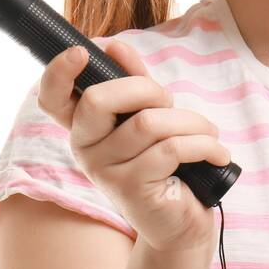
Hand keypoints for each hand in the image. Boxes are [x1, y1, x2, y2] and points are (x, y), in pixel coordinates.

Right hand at [36, 35, 228, 253]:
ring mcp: (104, 171)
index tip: (81, 52)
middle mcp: (84, 149)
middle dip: (147, 89)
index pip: (52, 99)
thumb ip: (133, 81)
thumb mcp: (150, 116)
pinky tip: (217, 154)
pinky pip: (170, 149)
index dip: (58, 73)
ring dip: (189, 122)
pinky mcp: (131, 189)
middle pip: (99, 99)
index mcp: (84, 128)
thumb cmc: (166, 164)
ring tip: (208, 133)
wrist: (181, 222)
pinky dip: (203, 145)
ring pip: (147, 123)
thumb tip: (115, 46)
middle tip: (171, 104)